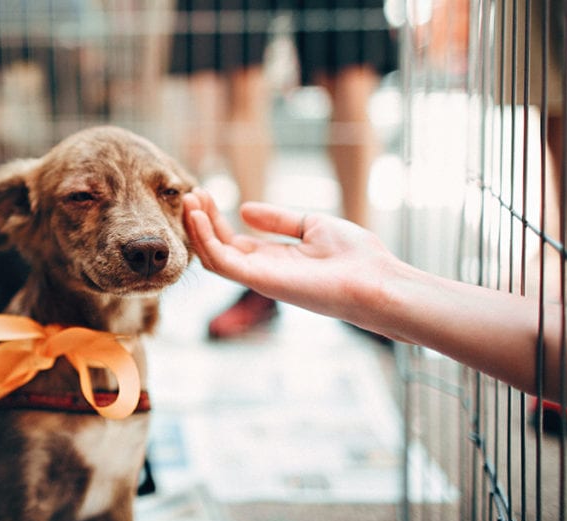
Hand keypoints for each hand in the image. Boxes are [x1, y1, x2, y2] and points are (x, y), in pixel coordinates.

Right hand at [182, 188, 399, 325]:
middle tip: (190, 194)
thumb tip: (244, 210)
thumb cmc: (355, 257)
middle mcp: (263, 270)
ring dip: (197, 228)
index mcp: (274, 259)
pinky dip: (205, 239)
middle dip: (201, 221)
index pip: (232, 241)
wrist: (376, 280)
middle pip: (218, 247)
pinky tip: (198, 216)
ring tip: (189, 200)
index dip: (214, 218)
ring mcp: (260, 277)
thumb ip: (278, 220)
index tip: (203, 193)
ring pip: (213, 256)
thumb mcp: (313, 225)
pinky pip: (222, 261)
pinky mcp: (260, 280)